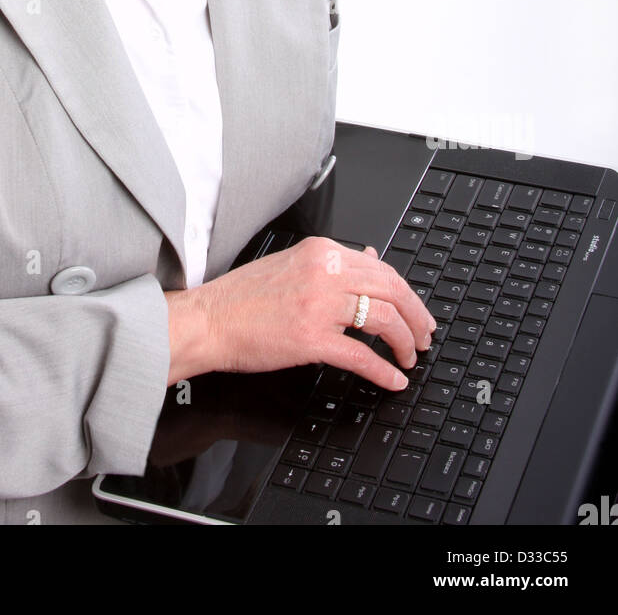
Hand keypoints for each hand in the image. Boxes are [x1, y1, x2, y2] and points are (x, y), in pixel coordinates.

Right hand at [166, 237, 435, 391]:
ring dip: (404, 343)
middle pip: (391, 291)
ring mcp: (319, 306)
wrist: (208, 320)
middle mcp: (324, 273)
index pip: (381, 267)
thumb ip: (332, 263)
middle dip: (416, 317)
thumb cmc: (242, 297)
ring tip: (410, 358)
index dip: (406, 293)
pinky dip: (384, 371)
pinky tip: (393, 380)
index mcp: (321, 252)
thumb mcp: (291, 263)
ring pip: (383, 320)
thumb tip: (371, 258)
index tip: (416, 310)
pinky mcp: (311, 340)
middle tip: (425, 336)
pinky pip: (362, 356)